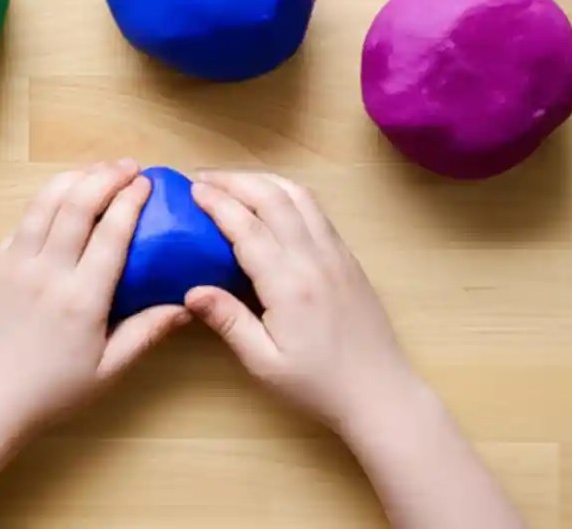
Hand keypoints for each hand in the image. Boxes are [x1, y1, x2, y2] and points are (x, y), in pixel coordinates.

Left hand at [0, 160, 190, 433]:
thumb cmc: (51, 391)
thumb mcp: (107, 370)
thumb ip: (146, 332)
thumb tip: (186, 305)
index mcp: (81, 299)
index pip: (111, 232)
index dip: (131, 200)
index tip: (147, 182)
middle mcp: (47, 272)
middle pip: (77, 203)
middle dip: (105, 175)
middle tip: (127, 167)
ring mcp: (14, 264)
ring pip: (44, 202)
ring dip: (74, 178)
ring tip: (96, 171)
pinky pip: (22, 221)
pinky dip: (45, 202)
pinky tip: (60, 200)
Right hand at [185, 172, 419, 433]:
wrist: (380, 392)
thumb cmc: (317, 385)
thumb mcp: (264, 363)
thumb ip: (229, 321)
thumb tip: (191, 291)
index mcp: (289, 285)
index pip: (247, 228)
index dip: (218, 203)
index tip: (192, 189)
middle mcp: (314, 259)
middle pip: (273, 198)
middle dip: (236, 181)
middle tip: (204, 179)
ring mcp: (336, 254)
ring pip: (299, 197)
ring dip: (264, 181)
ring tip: (234, 183)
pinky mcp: (347, 257)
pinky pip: (316, 211)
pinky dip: (288, 194)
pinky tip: (271, 202)